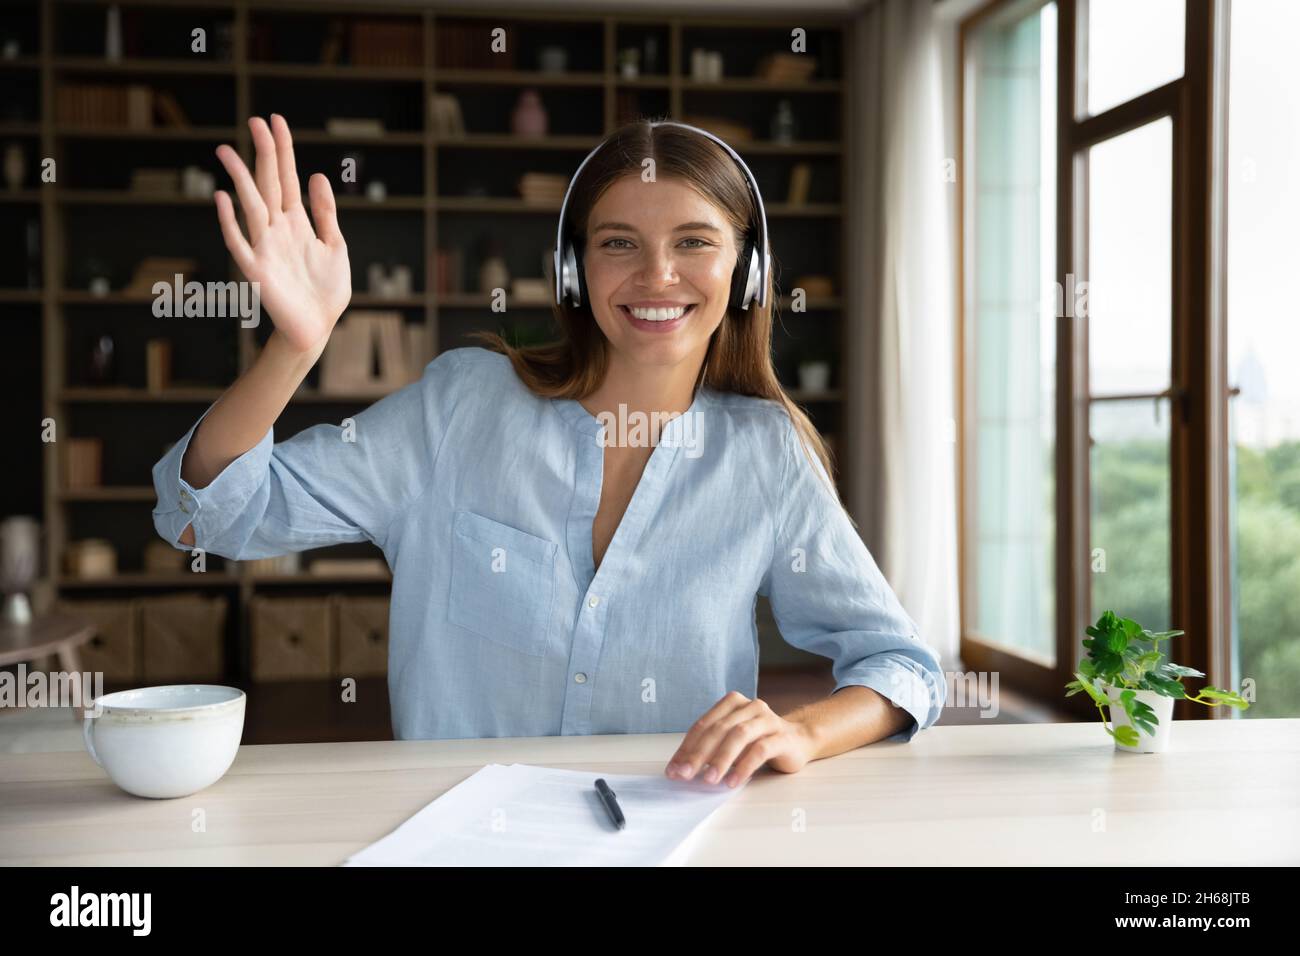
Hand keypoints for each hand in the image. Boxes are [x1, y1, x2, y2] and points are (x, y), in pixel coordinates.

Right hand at [213, 114, 350, 355]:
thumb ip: (326, 213)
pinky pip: (239, 243)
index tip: (276, 120)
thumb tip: (316, 175)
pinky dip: (230, 222)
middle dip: (263, 154)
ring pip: (251, 206)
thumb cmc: (326, 290)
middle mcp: (278, 229)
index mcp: (297, 222)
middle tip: (256, 121)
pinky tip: (223, 198)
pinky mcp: (256, 270)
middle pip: (269, 184)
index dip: (283, 150)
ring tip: (228, 151)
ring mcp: (265, 247)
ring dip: (240, 179)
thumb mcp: (335, 246)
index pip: (288, 178)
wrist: (318, 327)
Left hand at [665, 691, 816, 787]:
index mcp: (732, 703)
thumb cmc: (759, 741)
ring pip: (739, 735)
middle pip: (718, 729)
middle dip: (698, 754)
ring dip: (721, 759)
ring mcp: (767, 720)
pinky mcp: (782, 737)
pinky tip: (733, 782)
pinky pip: (760, 750)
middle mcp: (749, 706)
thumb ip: (710, 748)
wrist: (799, 740)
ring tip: (709, 780)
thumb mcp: (732, 741)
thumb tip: (680, 768)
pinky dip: (744, 766)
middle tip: (685, 775)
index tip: (674, 769)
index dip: (686, 748)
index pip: (703, 725)